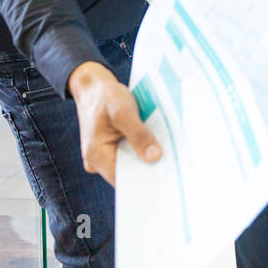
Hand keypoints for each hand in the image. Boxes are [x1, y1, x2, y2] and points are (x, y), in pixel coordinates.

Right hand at [68, 61, 160, 186]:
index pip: (123, 180)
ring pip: (130, 163)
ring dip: (146, 156)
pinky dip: (142, 148)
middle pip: (128, 173)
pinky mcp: (111, 148)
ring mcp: (104, 156)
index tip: (167, 175)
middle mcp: (97, 161)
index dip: (145, 178)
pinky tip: (157, 143)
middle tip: (174, 162)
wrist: (93, 86)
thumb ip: (138, 135)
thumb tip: (154, 157)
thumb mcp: (123, 112)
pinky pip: (129, 153)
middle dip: (148, 166)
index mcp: (96, 157)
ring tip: (168, 152)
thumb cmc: (105, 97)